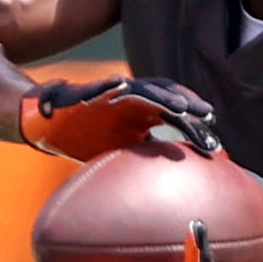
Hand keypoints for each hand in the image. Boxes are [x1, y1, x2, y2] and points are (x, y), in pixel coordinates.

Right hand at [17, 73, 218, 159]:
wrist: (49, 122)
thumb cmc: (90, 136)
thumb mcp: (126, 148)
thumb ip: (149, 153)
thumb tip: (177, 176)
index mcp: (143, 112)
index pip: (176, 113)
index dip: (195, 123)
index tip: (213, 141)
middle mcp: (132, 99)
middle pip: (166, 96)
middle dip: (187, 105)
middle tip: (208, 116)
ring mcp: (112, 94)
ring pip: (141, 89)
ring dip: (160, 96)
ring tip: (178, 107)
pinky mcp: (88, 93)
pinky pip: (100, 87)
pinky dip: (110, 85)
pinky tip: (121, 85)